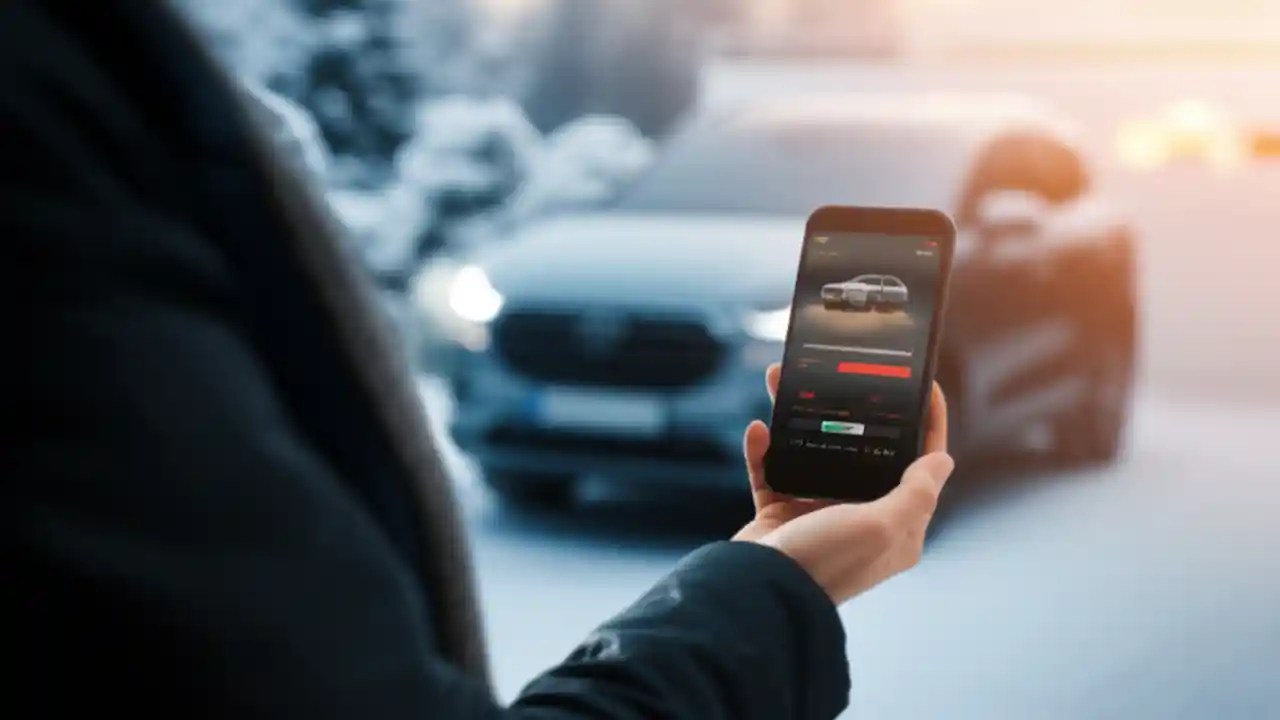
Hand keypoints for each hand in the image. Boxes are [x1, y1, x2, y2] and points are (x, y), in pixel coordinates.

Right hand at [733, 364, 954, 604]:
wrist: (761, 593)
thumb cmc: (825, 562)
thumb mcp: (882, 528)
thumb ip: (916, 493)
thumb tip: (942, 460)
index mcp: (896, 526)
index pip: (922, 467)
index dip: (930, 425)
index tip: (926, 387)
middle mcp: (861, 518)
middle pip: (862, 451)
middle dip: (851, 410)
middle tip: (843, 375)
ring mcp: (819, 514)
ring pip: (812, 452)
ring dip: (796, 419)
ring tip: (782, 385)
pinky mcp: (781, 516)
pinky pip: (772, 472)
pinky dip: (764, 451)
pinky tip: (759, 429)